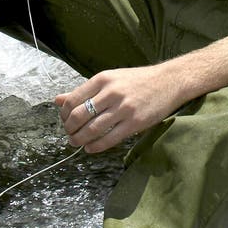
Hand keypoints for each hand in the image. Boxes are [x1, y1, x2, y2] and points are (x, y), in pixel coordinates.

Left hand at [55, 65, 183, 153]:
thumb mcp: (110, 78)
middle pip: (79, 116)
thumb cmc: (137, 80)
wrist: (169, 81)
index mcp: (103, 79)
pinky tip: (91, 148)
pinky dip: (96, 147)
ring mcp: (123, 108)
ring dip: (80, 140)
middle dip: (70, 129)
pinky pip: (109, 139)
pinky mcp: (135, 123)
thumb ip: (84, 90)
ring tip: (77, 143)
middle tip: (70, 134)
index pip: (73, 99)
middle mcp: (111, 92)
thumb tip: (58, 100)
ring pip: (92, 129)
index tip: (65, 121)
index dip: (64, 114)